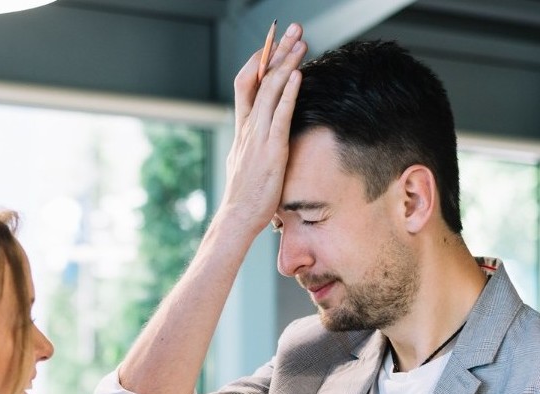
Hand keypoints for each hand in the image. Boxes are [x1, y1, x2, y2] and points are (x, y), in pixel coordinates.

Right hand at [222, 22, 306, 235]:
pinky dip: (290, 92)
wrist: (237, 218)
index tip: (274, 45)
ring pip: (270, 90)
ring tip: (301, 42)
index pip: (247, 84)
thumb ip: (253, 145)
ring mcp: (258, 137)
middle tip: (292, 29)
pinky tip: (299, 74)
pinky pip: (281, 114)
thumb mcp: (246, 163)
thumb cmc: (245, 197)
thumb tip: (261, 138)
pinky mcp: (271, 149)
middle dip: (276, 51)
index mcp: (242, 129)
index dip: (260, 61)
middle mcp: (248, 127)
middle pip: (259, 78)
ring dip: (286, 63)